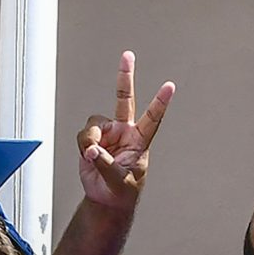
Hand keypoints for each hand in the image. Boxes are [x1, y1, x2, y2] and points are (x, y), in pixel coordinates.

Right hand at [75, 50, 172, 216]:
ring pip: (95, 123)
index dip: (160, 102)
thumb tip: (93, 150)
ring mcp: (108, 133)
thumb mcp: (119, 181)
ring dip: (91, 140)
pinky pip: (84, 134)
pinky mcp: (93, 138)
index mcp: (140, 141)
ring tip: (93, 156)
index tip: (170, 86)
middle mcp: (124, 132)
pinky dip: (83, 146)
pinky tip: (88, 156)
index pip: (152, 118)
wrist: (106, 198)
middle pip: (124, 99)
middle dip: (125, 77)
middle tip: (127, 56)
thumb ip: (106, 164)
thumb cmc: (121, 191)